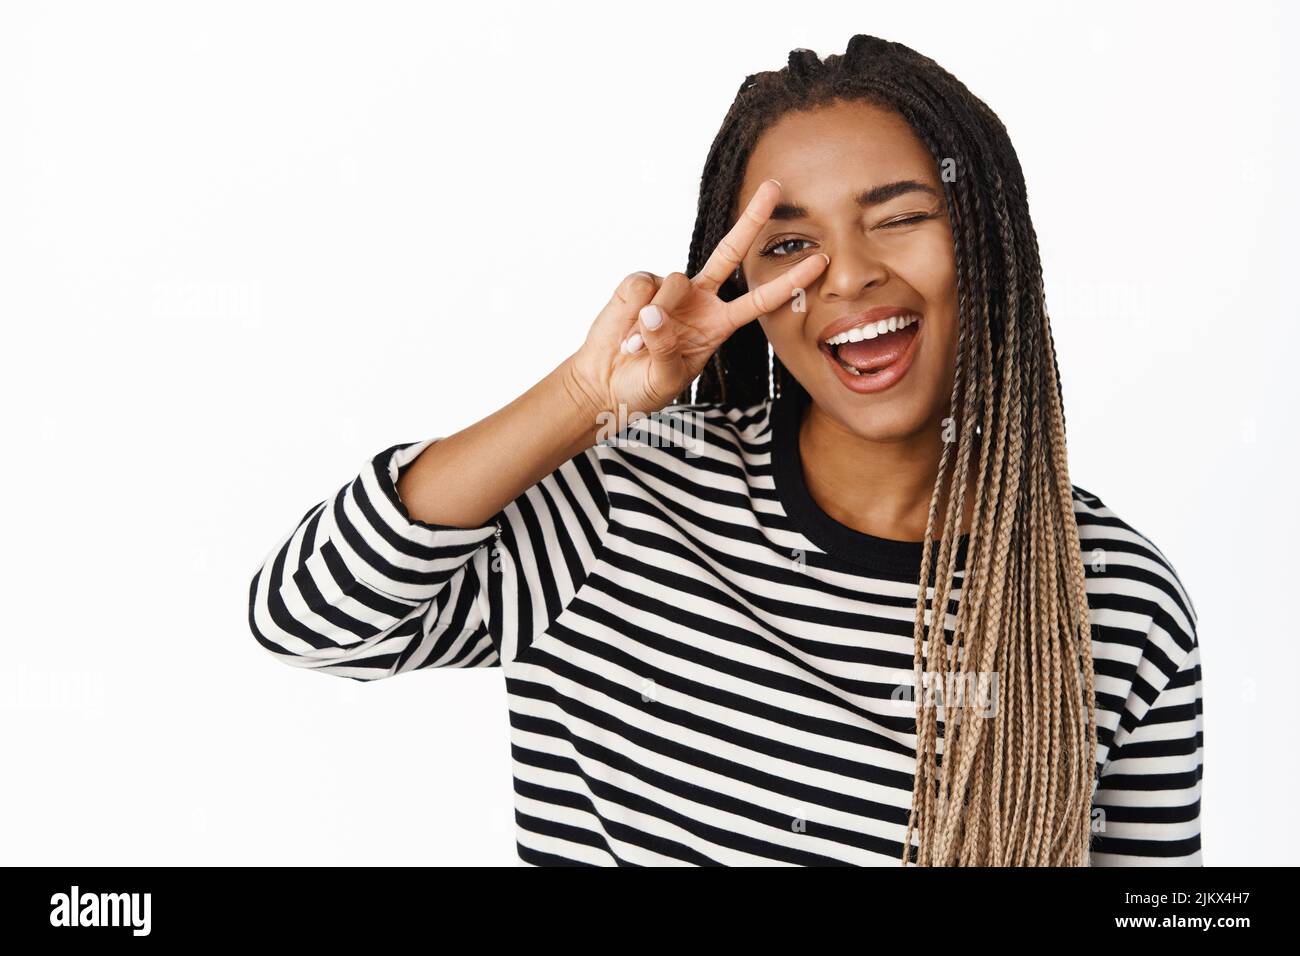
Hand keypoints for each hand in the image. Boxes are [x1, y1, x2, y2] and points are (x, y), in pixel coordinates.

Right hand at [564, 179, 828, 421]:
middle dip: (752, 219)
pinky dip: (630, 313)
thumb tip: (654, 314)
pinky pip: (640, 287)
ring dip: (656, 319)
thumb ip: (665, 348)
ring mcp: (668, 290)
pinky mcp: (638, 285)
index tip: (820, 263)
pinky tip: (623, 333)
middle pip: (730, 252)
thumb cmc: (644, 385)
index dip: (789, 282)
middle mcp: (698, 299)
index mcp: (718, 324)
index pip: (760, 299)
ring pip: (674, 283)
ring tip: (636, 348)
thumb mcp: (663, 379)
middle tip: (775, 186)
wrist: (605, 383)